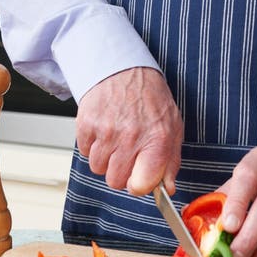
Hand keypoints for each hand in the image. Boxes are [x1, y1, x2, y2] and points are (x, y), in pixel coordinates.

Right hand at [76, 66, 182, 195]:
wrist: (123, 67)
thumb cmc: (149, 96)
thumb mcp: (172, 125)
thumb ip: (171, 160)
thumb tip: (167, 188)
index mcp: (157, 138)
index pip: (142, 185)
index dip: (139, 185)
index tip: (139, 176)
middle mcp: (131, 136)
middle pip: (116, 182)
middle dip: (121, 170)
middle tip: (127, 149)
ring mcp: (107, 130)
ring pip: (98, 169)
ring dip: (106, 157)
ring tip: (116, 135)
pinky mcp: (86, 124)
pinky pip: (85, 152)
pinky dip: (93, 144)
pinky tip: (104, 128)